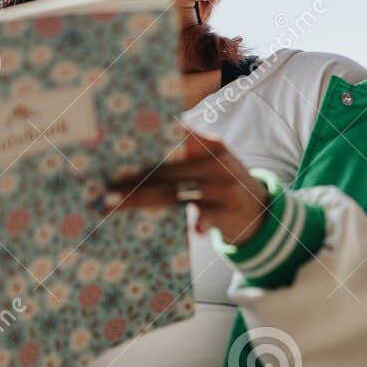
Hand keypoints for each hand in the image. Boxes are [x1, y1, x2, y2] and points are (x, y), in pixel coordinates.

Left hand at [96, 130, 269, 244]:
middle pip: (167, 169)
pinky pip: (207, 217)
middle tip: (105, 188)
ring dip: (143, 199)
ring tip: (115, 205)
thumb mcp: (211, 162)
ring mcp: (224, 188)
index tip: (114, 146)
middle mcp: (217, 163)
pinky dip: (200, 223)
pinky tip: (193, 230)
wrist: (262, 210)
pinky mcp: (230, 212)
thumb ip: (185, 155)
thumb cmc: (222, 183)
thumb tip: (133, 153)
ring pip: (176, 193)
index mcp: (210, 146)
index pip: (175, 137)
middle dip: (133, 179)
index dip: (145, 142)